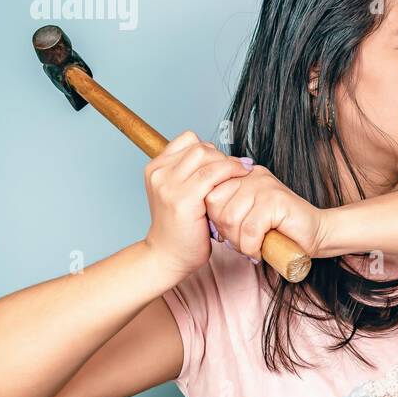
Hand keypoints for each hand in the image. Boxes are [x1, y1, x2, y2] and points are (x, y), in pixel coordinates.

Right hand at [142, 131, 253, 279]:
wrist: (168, 255)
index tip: (222, 165)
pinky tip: (241, 181)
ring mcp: (168, 185)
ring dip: (229, 164)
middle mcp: (159, 173)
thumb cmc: (180, 227)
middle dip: (222, 157)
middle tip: (236, 172)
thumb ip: (191, 173)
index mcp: (156, 168)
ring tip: (241, 175)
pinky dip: (231, 173)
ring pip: (207, 155)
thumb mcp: (179, 193)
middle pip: (200, 147)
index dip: (210, 150)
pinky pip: (213, 174)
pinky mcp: (183, 199)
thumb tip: (222, 157)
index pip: (188, 140)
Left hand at [203, 161, 327, 264]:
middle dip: (226, 232)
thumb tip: (204, 220)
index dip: (215, 219)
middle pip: (217, 206)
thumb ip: (228, 210)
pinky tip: (261, 250)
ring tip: (252, 246)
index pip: (209, 193)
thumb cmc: (281, 229)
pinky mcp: (276, 200)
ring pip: (232, 219)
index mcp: (243, 176)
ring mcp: (265, 186)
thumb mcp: (247, 217)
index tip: (231, 232)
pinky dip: (253, 246)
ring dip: (240, 242)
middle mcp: (252, 176)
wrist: (317, 233)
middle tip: (242, 242)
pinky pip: (250, 229)